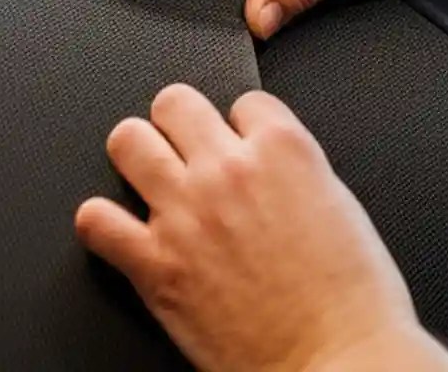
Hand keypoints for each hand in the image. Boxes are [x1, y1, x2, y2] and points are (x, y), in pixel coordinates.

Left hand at [74, 84, 447, 371]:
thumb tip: (268, 166)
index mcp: (284, 151)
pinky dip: (102, 223)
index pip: (243, 102)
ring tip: (147, 173)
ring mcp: (185, 213)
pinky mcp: (155, 264)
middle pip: (174, 103)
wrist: (338, 361)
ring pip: (128, 141)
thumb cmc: (351, 300)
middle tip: (186, 149)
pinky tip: (119, 230)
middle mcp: (227, 171)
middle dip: (180, 124)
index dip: (244, 126)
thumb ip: (295, 171)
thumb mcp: (339, 205)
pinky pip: (96, 220)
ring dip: (138, 156)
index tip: (244, 148)